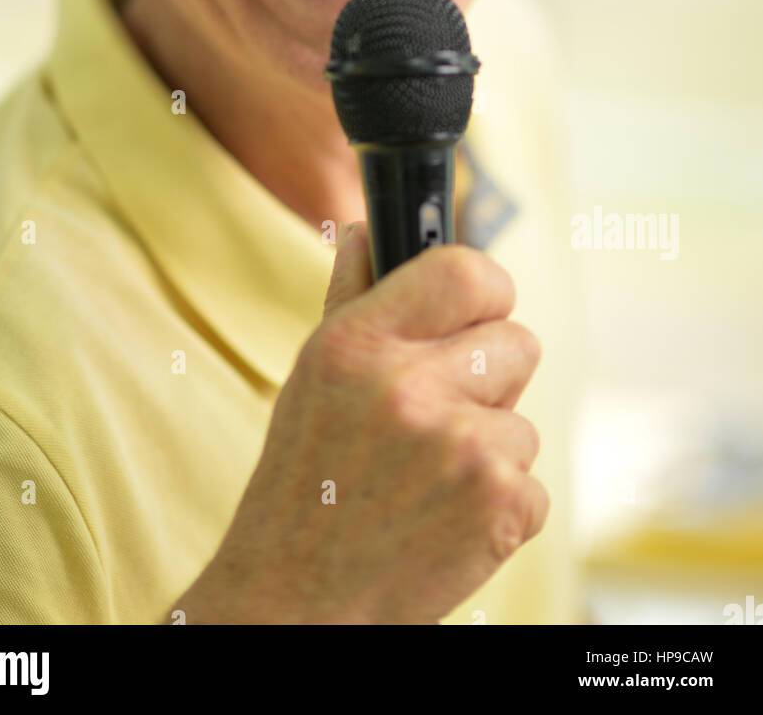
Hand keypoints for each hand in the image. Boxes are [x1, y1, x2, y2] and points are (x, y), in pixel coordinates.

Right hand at [175, 222, 547, 624]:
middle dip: (492, 376)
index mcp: (360, 342)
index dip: (486, 288)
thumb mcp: (311, 375)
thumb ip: (351, 294)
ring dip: (490, 447)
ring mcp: (462, 447)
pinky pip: (533, 480)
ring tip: (427, 480)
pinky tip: (445, 520)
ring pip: (524, 419)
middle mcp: (411, 386)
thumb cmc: (304, 483)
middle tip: (442, 413)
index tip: (478, 309)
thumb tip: (371, 226)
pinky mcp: (501, 505)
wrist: (296, 602)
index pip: (466, 270)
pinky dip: (500, 505)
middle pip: (519, 341)